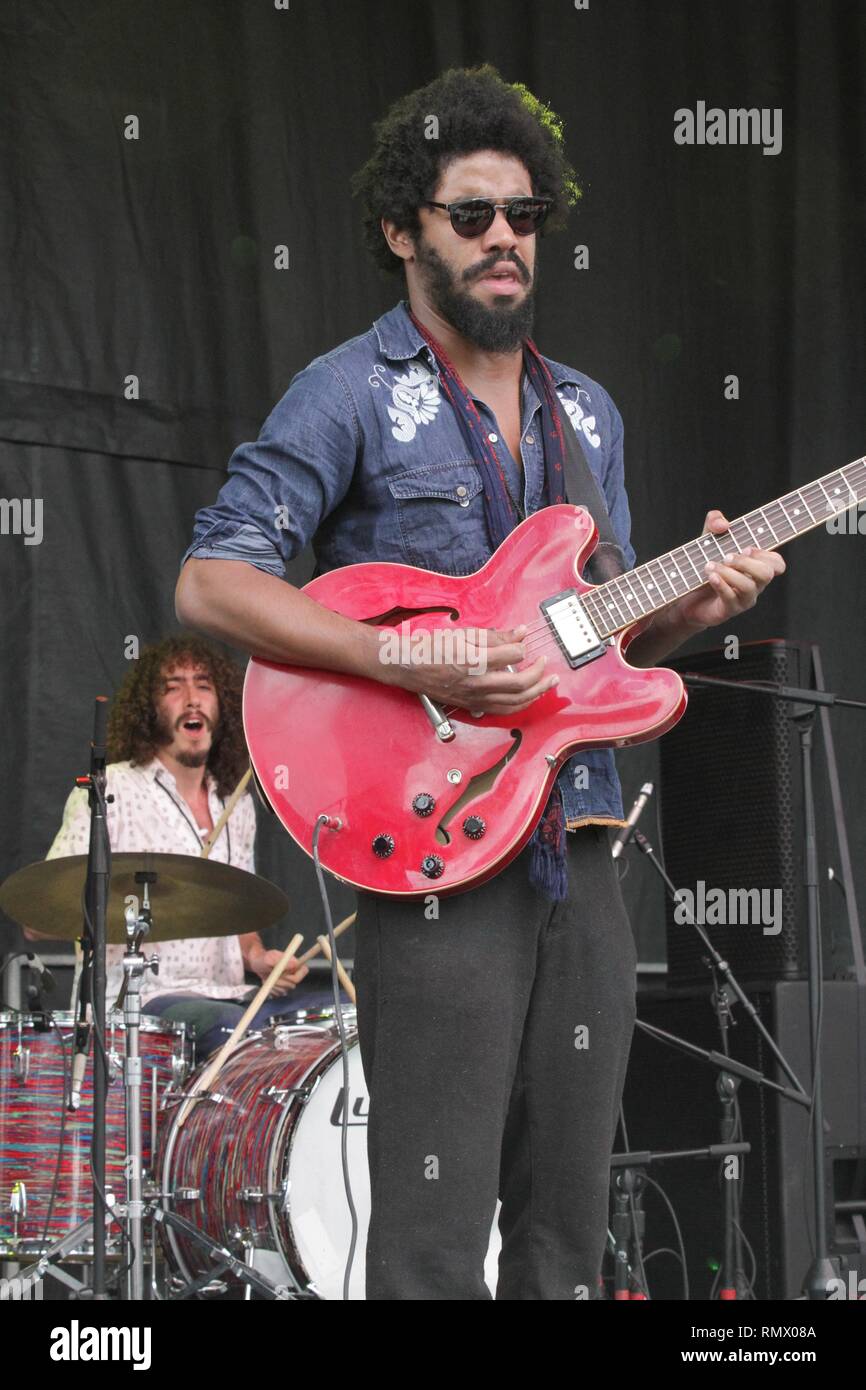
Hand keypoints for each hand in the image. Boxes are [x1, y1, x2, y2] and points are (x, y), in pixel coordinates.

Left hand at [248, 948, 308, 996]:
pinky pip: (279, 994)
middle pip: (293, 984)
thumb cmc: (264, 959)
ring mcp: (288, 982)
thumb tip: (295, 964)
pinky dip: (272, 990)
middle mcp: (294, 973)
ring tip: (268, 978)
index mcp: (294, 963)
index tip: (283, 975)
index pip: (304, 971)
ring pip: (285, 990)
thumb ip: (282, 961)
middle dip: (281, 982)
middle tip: (271, 977)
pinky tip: (268, 983)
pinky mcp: (282, 989)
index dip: (295, 976)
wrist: (258, 965)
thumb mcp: (269, 958)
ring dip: (275, 986)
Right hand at [379, 624, 559, 714]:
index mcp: (474, 661)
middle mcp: (476, 684)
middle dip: (540, 674)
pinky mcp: (473, 706)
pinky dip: (521, 703)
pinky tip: (529, 696)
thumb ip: (495, 636)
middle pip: (520, 684)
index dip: (522, 647)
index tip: (522, 642)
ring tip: (548, 683)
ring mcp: (475, 698)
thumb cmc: (433, 648)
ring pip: (515, 702)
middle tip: (547, 663)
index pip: (512, 655)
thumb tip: (519, 633)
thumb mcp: (464, 633)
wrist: (409, 666)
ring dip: (537, 692)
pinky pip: (504, 710)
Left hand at [670, 510, 785, 631]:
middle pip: (766, 574)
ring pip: (748, 586)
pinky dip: (721, 585)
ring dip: (728, 573)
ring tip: (709, 566)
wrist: (687, 595)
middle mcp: (755, 584)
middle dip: (746, 562)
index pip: (777, 563)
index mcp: (756, 568)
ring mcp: (744, 599)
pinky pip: (731, 598)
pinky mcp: (729, 610)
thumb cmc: (705, 566)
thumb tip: (723, 524)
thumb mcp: (708, 539)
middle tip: (726, 557)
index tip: (746, 547)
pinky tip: (711, 576)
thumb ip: (715, 522)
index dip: (766, 554)